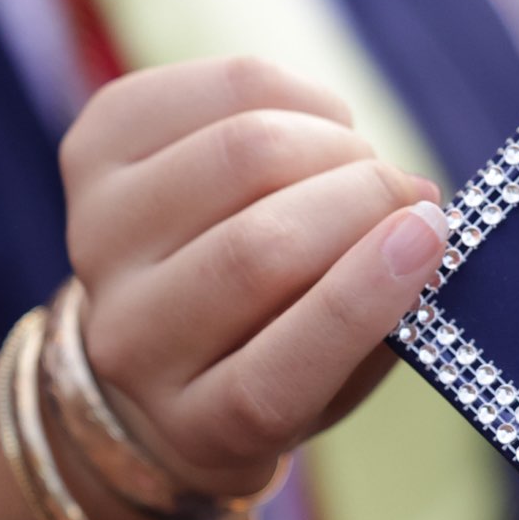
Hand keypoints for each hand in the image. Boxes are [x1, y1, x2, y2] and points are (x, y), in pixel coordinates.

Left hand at [0, 56, 450, 519]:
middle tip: (410, 194)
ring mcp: (96, 242)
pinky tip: (316, 122)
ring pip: (235, 155)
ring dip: (332, 143)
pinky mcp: (90, 152)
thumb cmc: (278, 356)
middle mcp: (129, 340)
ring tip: (361, 161)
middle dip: (361, 200)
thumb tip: (422, 226)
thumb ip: (379, 325)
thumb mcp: (335, 380)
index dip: (358, 302)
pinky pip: (206, 91)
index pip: (271, 381)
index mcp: (199, 428)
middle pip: (258, 250)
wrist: (159, 329)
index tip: (428, 236)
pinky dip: (291, 93)